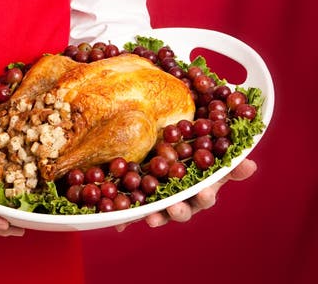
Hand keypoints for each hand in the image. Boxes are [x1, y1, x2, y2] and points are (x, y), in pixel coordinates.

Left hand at [115, 157, 256, 231]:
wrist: (174, 151)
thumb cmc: (198, 155)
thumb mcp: (214, 153)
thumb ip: (231, 161)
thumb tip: (251, 164)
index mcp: (201, 189)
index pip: (206, 195)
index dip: (205, 196)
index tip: (203, 193)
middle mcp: (183, 200)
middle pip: (182, 210)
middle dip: (179, 210)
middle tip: (175, 207)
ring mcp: (163, 202)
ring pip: (160, 212)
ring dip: (157, 216)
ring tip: (151, 218)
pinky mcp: (145, 201)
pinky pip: (136, 209)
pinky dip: (129, 217)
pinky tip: (121, 222)